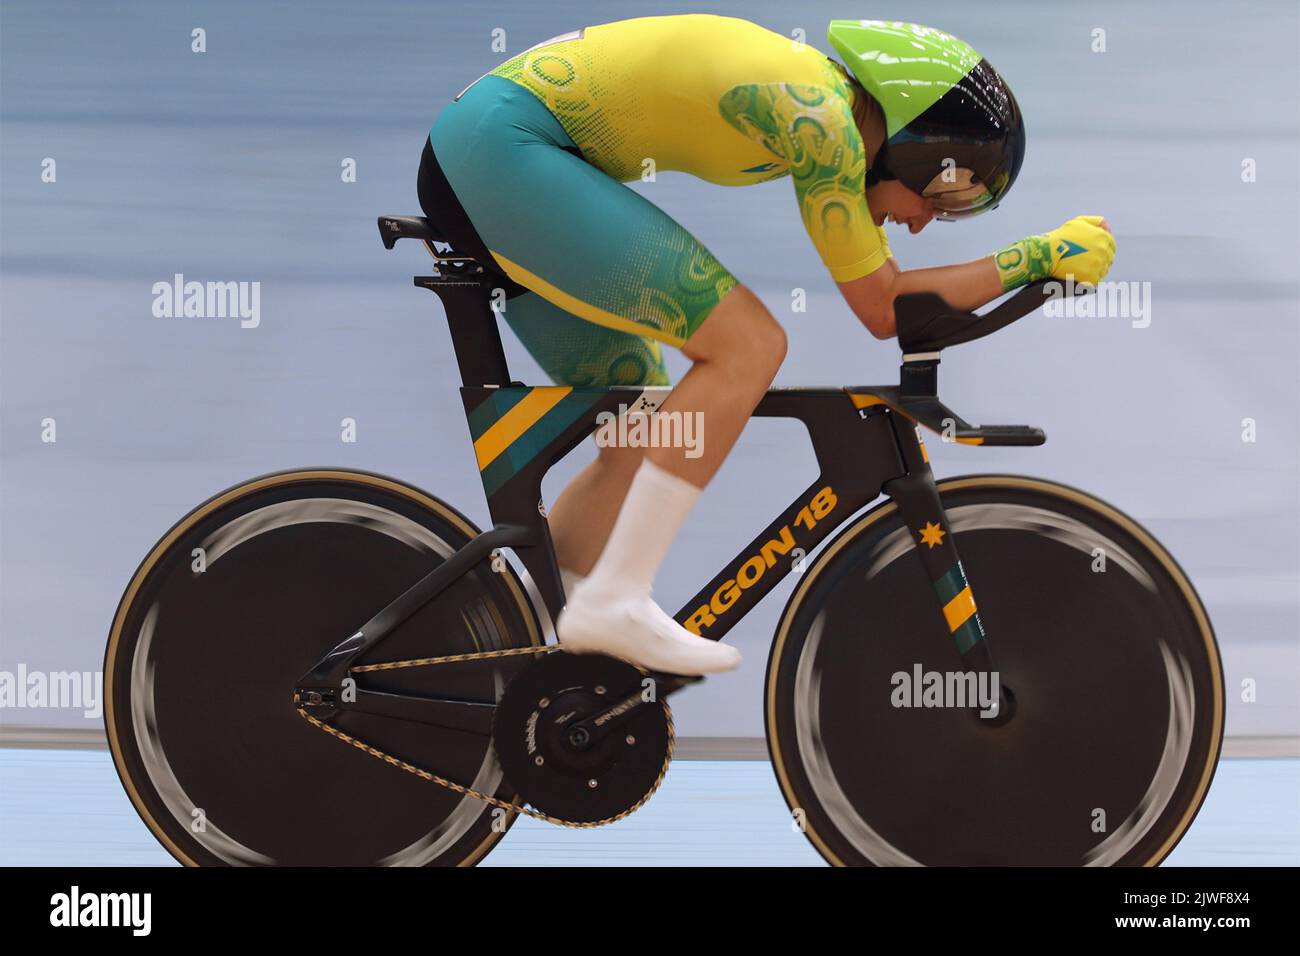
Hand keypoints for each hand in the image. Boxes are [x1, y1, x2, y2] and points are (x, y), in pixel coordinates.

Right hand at [993, 216, 1116, 291]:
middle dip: (1099, 260)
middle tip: (1085, 262)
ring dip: (1095, 271)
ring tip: (1081, 269)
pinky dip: (1088, 281)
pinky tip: (1079, 277)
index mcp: (1103, 237)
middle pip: (1108, 259)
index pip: (1111, 246)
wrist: (1045, 253)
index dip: (1102, 250)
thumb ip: (1095, 222)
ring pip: (1102, 271)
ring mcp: (1098, 265)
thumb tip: (1107, 227)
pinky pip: (1094, 282)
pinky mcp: (1090, 278)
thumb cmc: (1060, 237)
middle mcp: (1103, 250)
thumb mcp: (1078, 223)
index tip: (1093, 253)